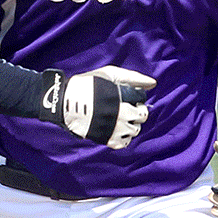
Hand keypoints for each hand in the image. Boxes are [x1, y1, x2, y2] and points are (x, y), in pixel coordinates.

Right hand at [40, 65, 156, 148]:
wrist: (65, 101)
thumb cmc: (88, 85)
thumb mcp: (110, 74)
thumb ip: (133, 78)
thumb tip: (153, 84)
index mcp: (121, 99)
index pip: (141, 102)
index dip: (137, 100)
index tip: (128, 99)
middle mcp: (120, 115)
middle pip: (141, 117)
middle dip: (136, 113)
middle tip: (126, 109)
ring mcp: (114, 129)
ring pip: (134, 131)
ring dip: (130, 125)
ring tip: (119, 119)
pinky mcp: (106, 139)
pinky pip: (124, 143)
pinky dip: (123, 138)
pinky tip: (116, 130)